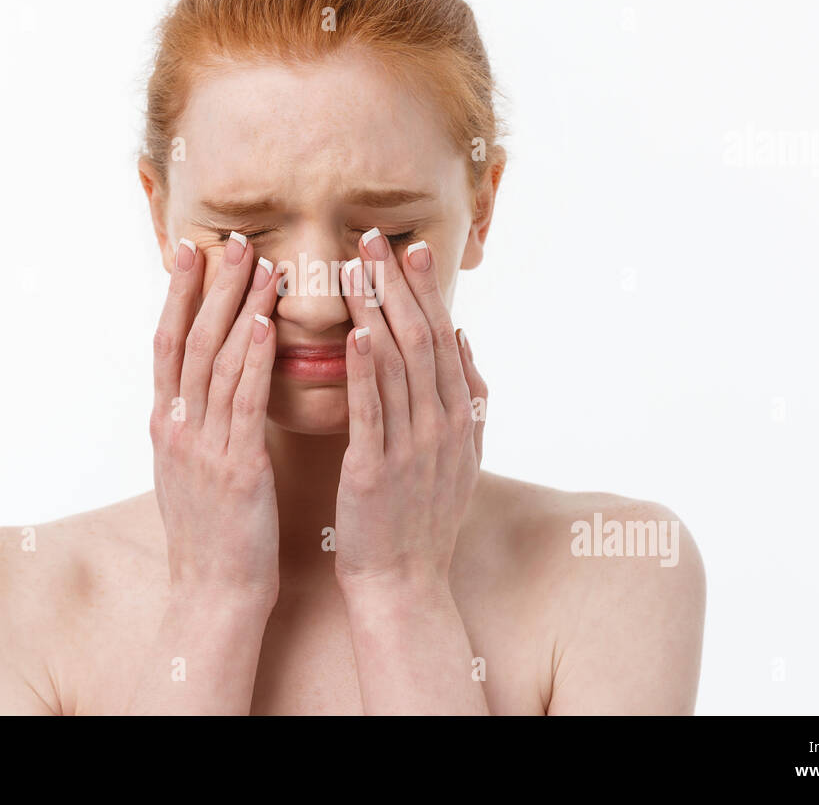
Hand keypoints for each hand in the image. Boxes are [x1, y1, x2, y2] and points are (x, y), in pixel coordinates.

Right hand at [148, 232, 282, 604]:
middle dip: (209, 285)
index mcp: (167, 425)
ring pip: (216, 361)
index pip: (168, 343)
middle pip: (189, 339)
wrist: (213, 594)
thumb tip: (207, 385)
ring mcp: (201, 446)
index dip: (177, 293)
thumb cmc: (215, 533)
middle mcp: (176, 427)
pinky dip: (252, 358)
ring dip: (238, 307)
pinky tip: (266, 323)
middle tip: (229, 237)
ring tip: (258, 263)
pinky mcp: (234, 468)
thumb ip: (199, 423)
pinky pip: (243, 402)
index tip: (190, 249)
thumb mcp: (195, 469)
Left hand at [333, 229, 487, 596]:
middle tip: (373, 237)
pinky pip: (371, 410)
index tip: (408, 246)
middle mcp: (442, 425)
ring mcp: (412, 447)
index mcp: (460, 417)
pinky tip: (353, 333)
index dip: (425, 289)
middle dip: (397, 284)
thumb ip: (466, 396)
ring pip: (397, 364)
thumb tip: (461, 337)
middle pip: (422, 338)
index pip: (443, 337)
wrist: (404, 582)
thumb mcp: (461, 454)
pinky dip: (365, 369)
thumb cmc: (422, 516)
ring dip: (376, 310)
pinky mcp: (375, 470)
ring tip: (354, 268)